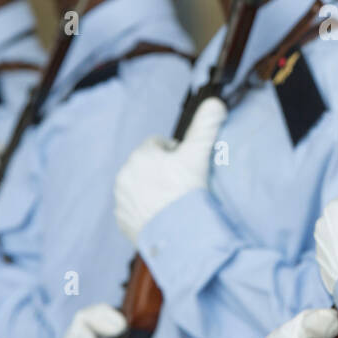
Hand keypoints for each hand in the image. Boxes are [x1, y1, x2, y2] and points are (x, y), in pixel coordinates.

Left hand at [114, 98, 225, 244]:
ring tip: (174, 203)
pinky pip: (135, 210)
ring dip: (154, 191)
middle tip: (183, 186)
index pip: (159, 145)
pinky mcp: (122, 221)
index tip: (187, 168)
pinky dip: (147, 212)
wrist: (179, 235)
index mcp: (140, 155)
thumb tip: (215, 102)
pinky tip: (164, 217)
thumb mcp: (198, 154)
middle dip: (163, 172)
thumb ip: (206, 126)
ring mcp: (122, 200)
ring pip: (140, 188)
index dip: (176, 154)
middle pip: (148, 166)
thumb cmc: (187, 192)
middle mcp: (125, 175)